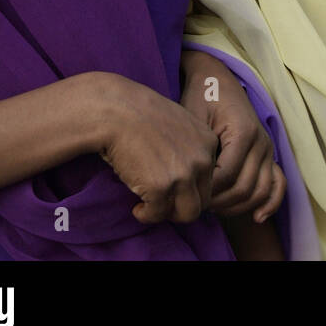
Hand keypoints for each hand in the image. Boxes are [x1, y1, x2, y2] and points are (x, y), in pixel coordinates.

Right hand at [95, 74, 219, 223]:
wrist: (116, 111)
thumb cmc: (139, 113)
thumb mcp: (178, 124)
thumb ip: (188, 147)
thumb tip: (183, 173)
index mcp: (208, 143)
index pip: (210, 178)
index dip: (190, 187)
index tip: (171, 187)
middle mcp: (202, 160)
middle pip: (204, 199)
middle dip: (182, 205)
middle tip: (161, 201)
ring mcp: (184, 175)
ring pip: (188, 214)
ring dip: (169, 214)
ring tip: (151, 206)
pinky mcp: (162, 188)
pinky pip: (158, 215)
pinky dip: (147, 215)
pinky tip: (137, 207)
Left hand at [180, 51, 285, 222]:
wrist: (217, 79)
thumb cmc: (200, 98)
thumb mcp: (193, 121)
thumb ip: (197, 152)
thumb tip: (193, 186)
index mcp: (243, 132)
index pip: (225, 177)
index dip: (205, 191)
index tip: (185, 192)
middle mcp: (261, 142)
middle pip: (244, 188)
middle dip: (218, 203)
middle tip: (195, 203)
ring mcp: (268, 148)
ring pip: (260, 191)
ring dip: (238, 206)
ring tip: (215, 209)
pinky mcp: (270, 154)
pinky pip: (278, 183)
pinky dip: (271, 203)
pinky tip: (258, 218)